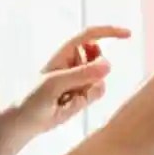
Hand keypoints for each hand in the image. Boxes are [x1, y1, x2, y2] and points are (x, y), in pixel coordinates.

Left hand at [17, 25, 132, 135]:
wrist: (25, 122)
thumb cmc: (33, 98)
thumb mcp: (54, 84)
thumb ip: (81, 74)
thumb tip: (108, 65)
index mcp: (65, 52)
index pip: (91, 35)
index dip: (109, 32)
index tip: (128, 34)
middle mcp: (75, 62)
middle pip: (100, 59)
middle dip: (95, 72)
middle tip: (73, 86)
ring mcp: (81, 78)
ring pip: (101, 79)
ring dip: (87, 90)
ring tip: (65, 98)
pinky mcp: (84, 93)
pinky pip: (98, 92)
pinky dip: (87, 100)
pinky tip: (69, 105)